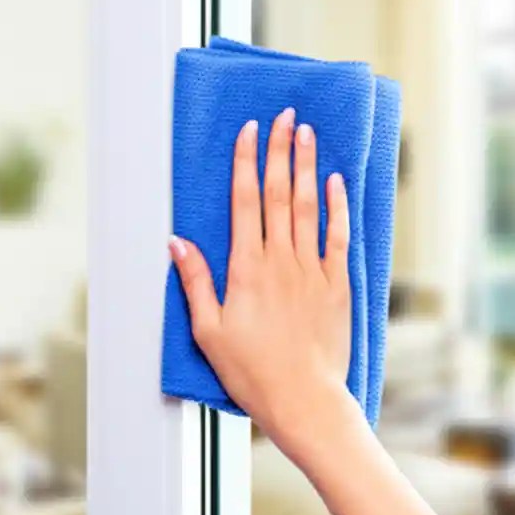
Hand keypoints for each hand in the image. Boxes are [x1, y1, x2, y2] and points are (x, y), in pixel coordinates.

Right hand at [169, 106, 353, 447]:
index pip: (245, 201)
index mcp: (247, 268)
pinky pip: (338, 236)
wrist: (304, 400)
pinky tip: (335, 181)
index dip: (247, 161)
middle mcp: (282, 261)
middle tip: (284, 115)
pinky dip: (337, 206)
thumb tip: (177, 242)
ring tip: (308, 133)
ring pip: (309, 206)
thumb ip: (194, 281)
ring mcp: (313, 270)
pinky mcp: (337, 285)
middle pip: (279, 193)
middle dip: (280, 150)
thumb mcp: (208, 330)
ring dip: (307, 166)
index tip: (250, 130)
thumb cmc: (252, 372)